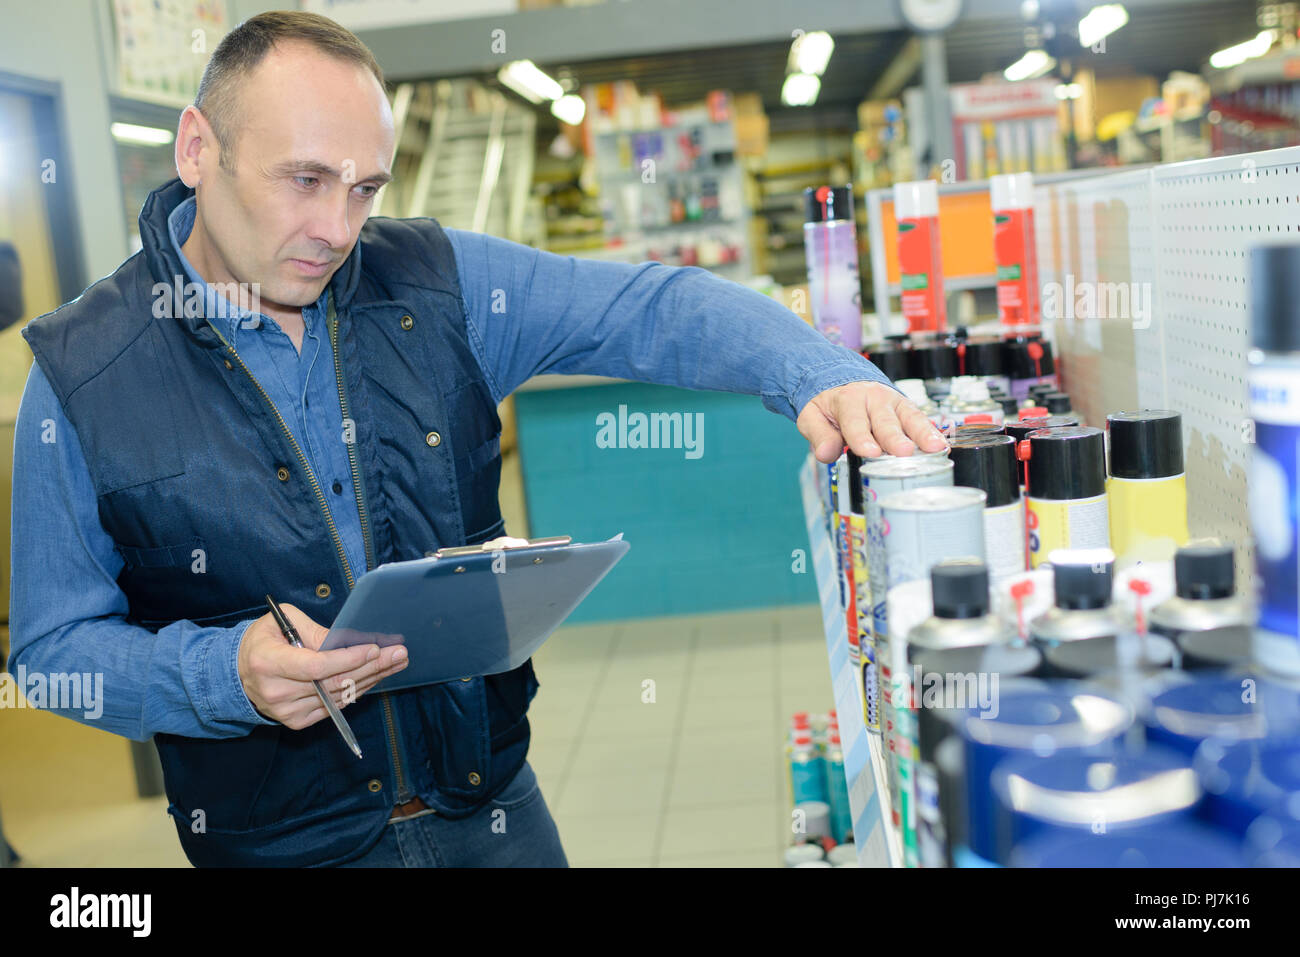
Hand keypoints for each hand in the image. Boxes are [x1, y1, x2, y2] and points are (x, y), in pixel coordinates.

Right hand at [237, 603, 408, 729]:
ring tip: (395, 663)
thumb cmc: (262, 640)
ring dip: (371, 679)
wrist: (236, 673)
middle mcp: (277, 691)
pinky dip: (356, 692)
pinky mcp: (296, 722)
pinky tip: (374, 678)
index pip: (317, 666)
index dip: (348, 659)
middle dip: (372, 667)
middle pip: (334, 683)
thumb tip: (347, 640)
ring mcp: (286, 711)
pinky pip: (334, 707)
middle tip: (399, 654)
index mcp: (269, 662)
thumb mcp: (282, 621)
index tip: (374, 649)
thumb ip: (313, 630)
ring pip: (339, 697)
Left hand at [797, 380, 947, 462]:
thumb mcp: (812, 415)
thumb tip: (825, 454)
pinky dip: (931, 433)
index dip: (862, 438)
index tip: (870, 452)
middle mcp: (874, 398)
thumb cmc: (830, 403)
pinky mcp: (906, 410)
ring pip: (909, 418)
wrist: (844, 382)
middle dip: (895, 437)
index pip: (855, 421)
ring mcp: (893, 403)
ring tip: (934, 447)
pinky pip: (920, 421)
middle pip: (885, 421)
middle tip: (904, 452)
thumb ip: (819, 435)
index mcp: (848, 398)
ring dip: (922, 434)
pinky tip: (941, 445)